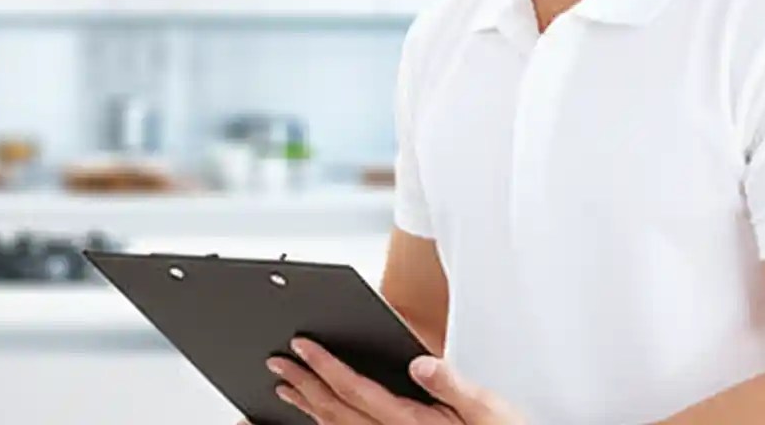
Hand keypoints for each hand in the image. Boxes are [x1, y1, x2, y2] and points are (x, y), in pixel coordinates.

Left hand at [249, 337, 521, 423]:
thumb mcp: (488, 409)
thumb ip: (453, 385)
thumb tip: (420, 363)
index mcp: (412, 423)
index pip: (355, 390)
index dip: (324, 366)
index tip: (301, 346)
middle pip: (335, 411)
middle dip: (303, 383)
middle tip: (276, 362)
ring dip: (308, 406)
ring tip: (285, 388)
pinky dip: (326, 424)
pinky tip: (318, 416)